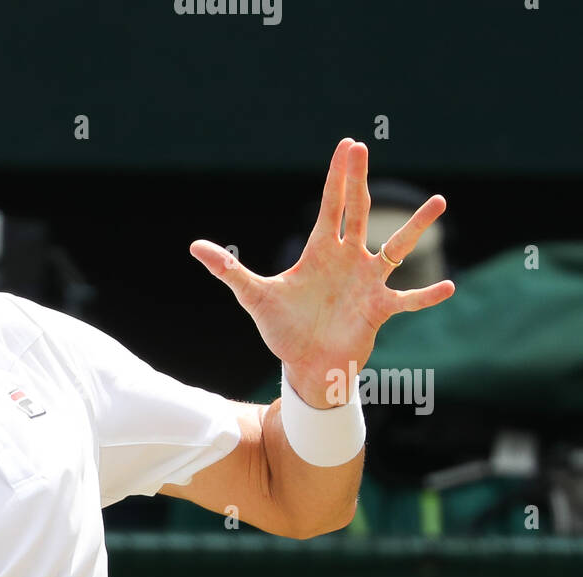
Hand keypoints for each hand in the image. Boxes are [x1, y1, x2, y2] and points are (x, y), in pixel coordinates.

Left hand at [189, 138, 455, 406]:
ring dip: (417, 227)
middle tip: (364, 148)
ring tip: (439, 201)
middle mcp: (349, 260)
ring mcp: (367, 283)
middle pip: (357, 212)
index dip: (338, 176)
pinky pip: (408, 300)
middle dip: (359, 181)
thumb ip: (230, 270)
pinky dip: (426, 296)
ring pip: (398, 248)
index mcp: (320, 253)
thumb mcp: (255, 297)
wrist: (305, 365)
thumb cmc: (284, 330)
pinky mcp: (379, 310)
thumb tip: (195, 247)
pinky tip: (448, 286)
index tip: (348, 145)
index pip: (331, 206)